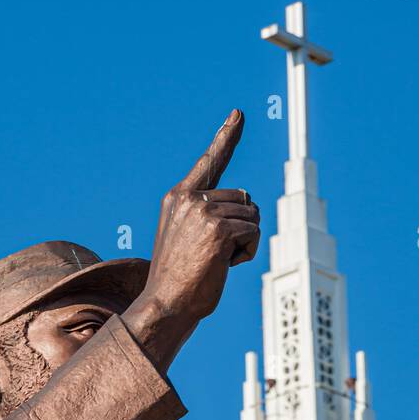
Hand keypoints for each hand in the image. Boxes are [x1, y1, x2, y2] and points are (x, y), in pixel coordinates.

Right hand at [122, 110, 259, 371]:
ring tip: (216, 261)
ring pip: (251, 216)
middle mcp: (189, 199)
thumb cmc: (178, 280)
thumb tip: (247, 207)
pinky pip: (253, 232)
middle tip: (214, 253)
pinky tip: (224, 265)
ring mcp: (203, 212)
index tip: (239, 115)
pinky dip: (247, 252)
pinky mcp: (219, 230)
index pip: (210, 161)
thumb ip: (206, 215)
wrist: (165, 305)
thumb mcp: (185, 238)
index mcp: (178, 197)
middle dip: (241, 226)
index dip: (227, 136)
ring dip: (244, 241)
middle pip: (244, 198)